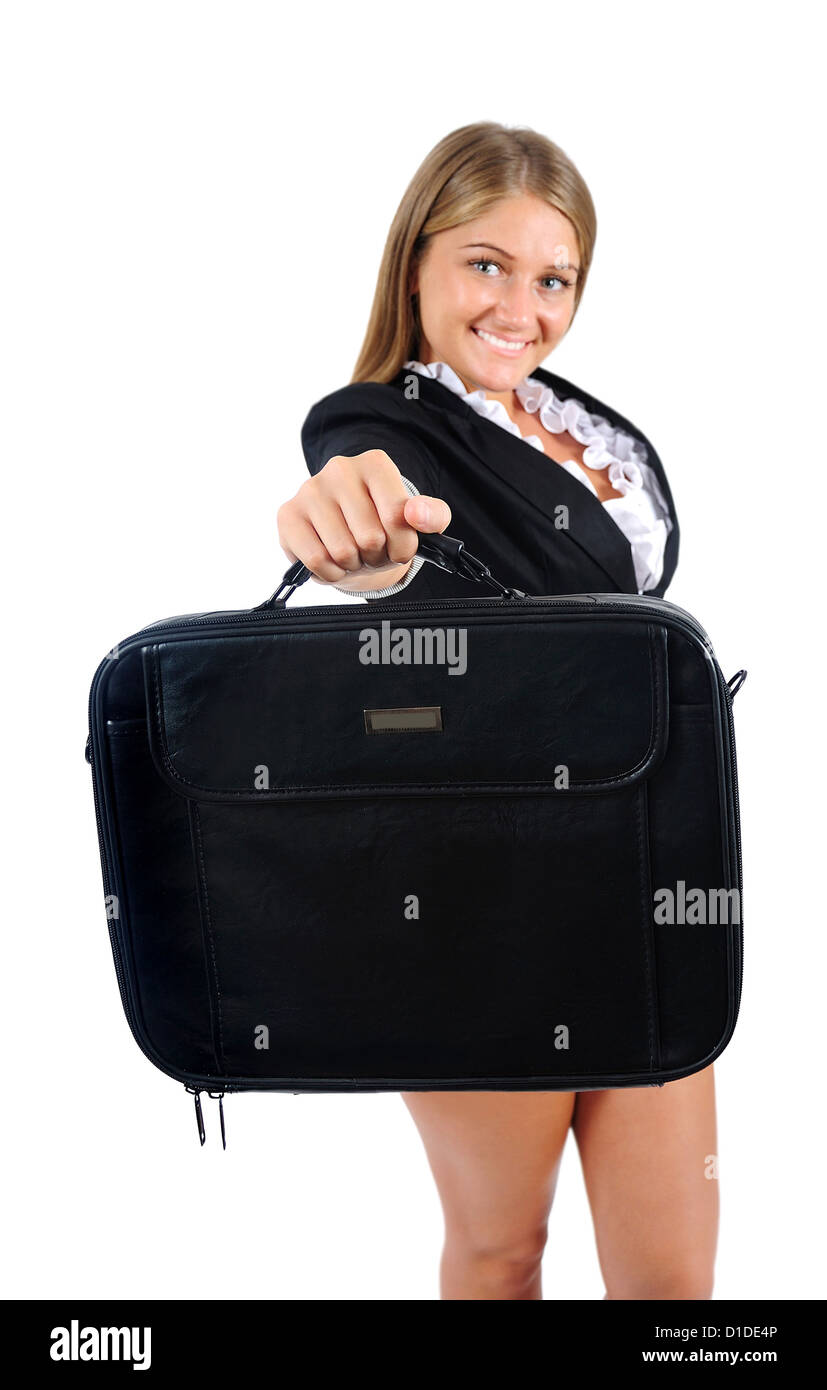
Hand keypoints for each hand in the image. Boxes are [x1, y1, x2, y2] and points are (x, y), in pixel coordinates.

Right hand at [277, 449, 451, 589]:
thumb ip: (432, 516)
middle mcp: (340, 469)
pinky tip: (332, 560)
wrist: (349, 534)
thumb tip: (417, 515)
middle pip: (370, 538)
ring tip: (353, 553)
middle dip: (376, 557)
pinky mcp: (288, 514)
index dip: (403, 545)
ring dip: (353, 565)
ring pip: (342, 552)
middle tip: (372, 550)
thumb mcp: (418, 520)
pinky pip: (315, 560)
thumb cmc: (383, 525)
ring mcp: (310, 490)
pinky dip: (330, 572)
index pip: (398, 517)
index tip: (398, 543)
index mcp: (375, 464)